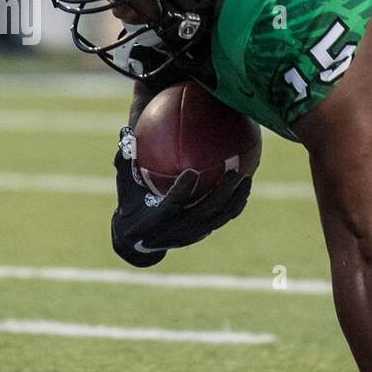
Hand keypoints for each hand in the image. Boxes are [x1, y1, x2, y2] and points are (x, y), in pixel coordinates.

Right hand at [110, 127, 250, 266]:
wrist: (137, 240)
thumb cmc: (130, 203)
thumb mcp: (124, 185)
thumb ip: (126, 162)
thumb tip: (128, 131)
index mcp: (153, 220)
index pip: (170, 206)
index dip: (181, 192)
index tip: (191, 172)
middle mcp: (174, 231)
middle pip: (203, 214)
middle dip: (221, 194)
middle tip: (233, 172)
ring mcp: (190, 235)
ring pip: (217, 219)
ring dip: (234, 200)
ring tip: (247, 178)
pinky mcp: (201, 234)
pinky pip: (221, 220)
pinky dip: (235, 205)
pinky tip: (245, 187)